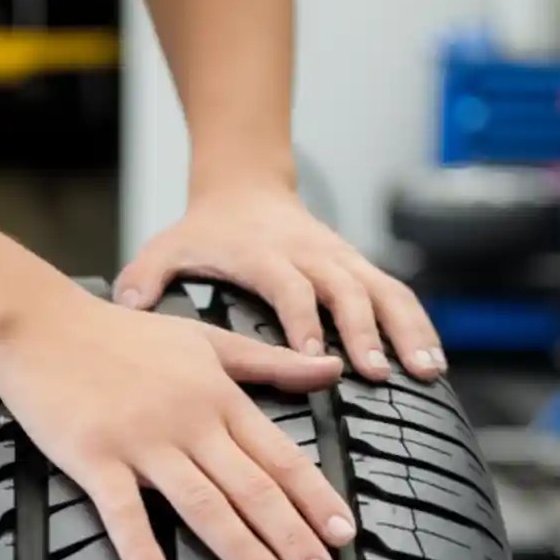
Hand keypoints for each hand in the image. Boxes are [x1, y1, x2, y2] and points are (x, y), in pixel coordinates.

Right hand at [0, 288, 353, 559]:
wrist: (43, 324)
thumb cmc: (123, 335)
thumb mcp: (207, 339)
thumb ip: (272, 362)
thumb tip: (332, 369)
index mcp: (219, 396)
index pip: (280, 456)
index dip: (317, 499)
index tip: (345, 535)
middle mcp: (189, 422)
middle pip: (252, 489)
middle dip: (294, 539)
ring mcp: (141, 441)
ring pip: (204, 505)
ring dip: (244, 553)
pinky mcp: (94, 458)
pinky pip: (122, 511)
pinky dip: (141, 550)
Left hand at [115, 183, 446, 381]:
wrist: (246, 186)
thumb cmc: (207, 229)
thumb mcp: (169, 245)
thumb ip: (145, 275)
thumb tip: (126, 306)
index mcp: (265, 253)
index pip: (289, 285)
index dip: (303, 317)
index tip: (314, 353)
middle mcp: (310, 253)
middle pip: (346, 288)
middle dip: (365, 331)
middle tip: (378, 373)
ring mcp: (340, 259)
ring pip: (384, 291)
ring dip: (407, 330)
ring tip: (427, 372)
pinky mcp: (359, 266)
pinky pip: (397, 294)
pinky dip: (419, 325)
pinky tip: (434, 362)